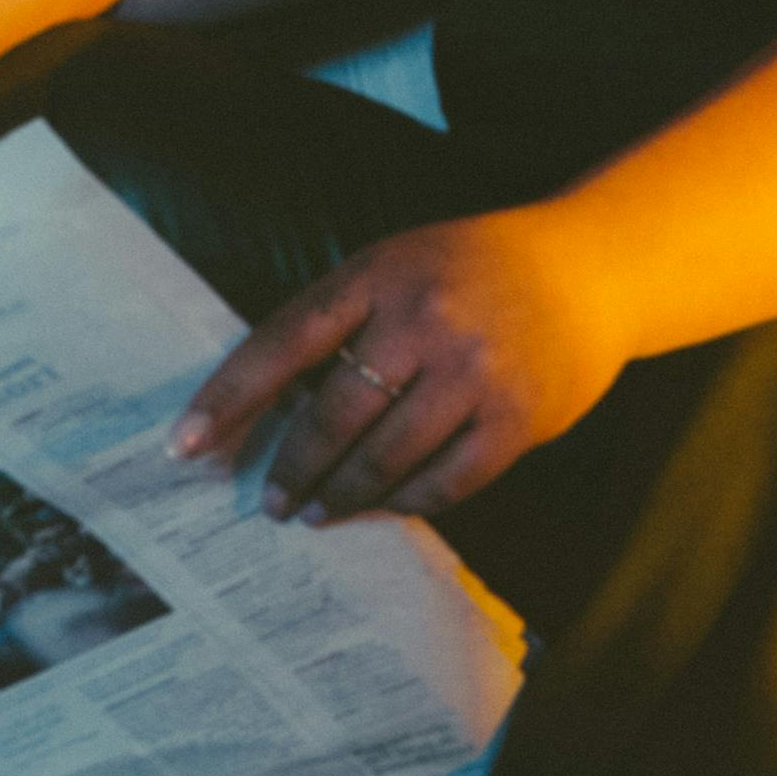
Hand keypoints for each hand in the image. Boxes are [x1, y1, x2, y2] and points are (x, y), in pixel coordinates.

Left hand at [173, 210, 627, 524]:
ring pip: (385, 456)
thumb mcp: (403, 263)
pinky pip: (446, 480)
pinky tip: (385, 505)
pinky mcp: (517, 418)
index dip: (229, 397)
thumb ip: (346, 318)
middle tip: (269, 503)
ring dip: (341, 494)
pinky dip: (407, 500)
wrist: (593, 269)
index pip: (285, 340)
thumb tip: (268, 402)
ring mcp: (474, 371)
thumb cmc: (476, 270)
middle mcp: (425, 320)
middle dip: (291, 467)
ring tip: (315, 512)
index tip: (183, 445)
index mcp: (382, 273)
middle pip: (333, 414)